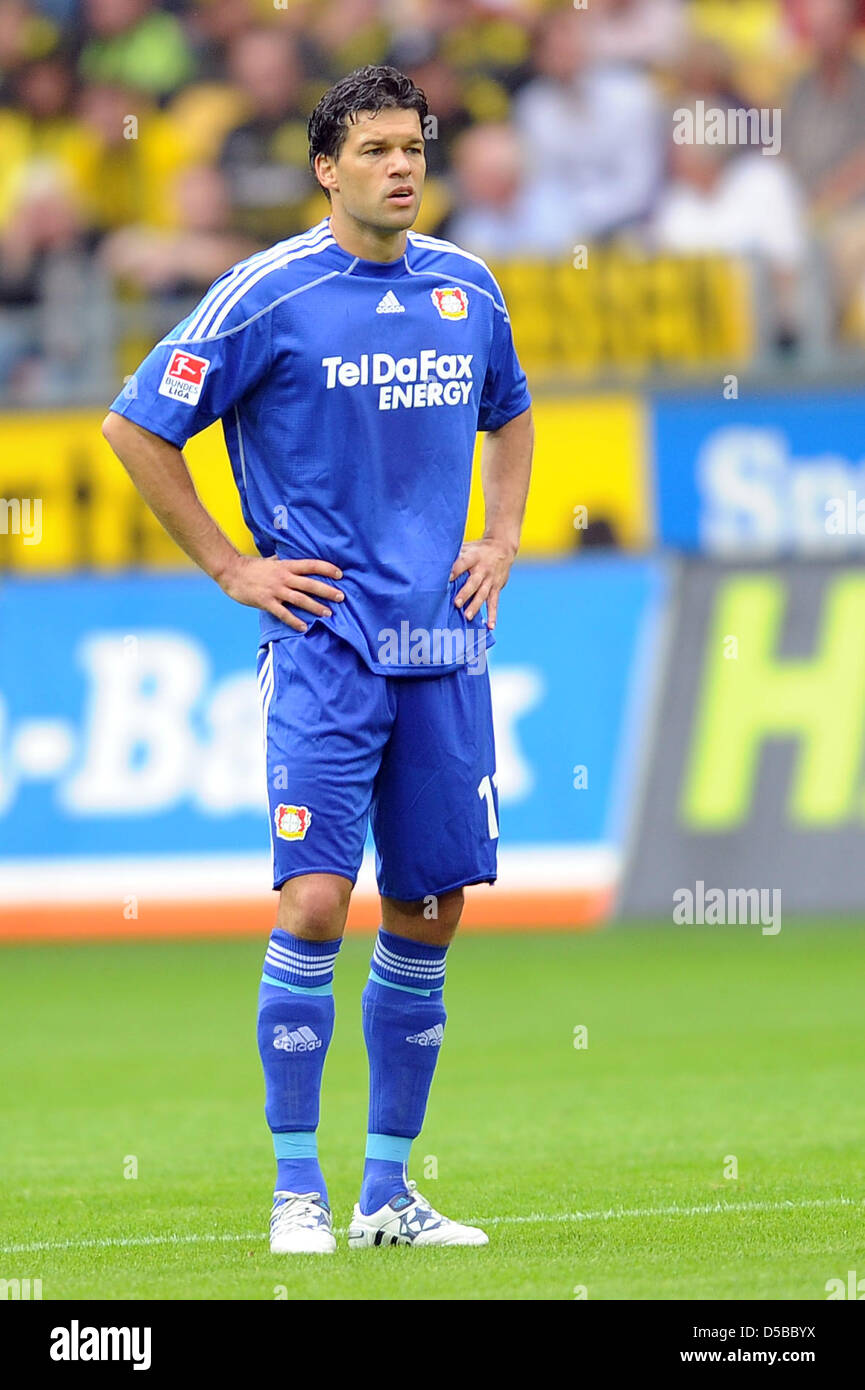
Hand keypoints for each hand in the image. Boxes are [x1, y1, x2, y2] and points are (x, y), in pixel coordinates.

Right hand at [217, 554, 343, 631]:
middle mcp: (284, 577)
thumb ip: (283, 562)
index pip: (311, 565)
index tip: (340, 574)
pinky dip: (294, 621)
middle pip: (310, 584)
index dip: (327, 569)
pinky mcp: (266, 602)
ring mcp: (275, 590)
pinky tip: (304, 627)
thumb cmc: (251, 567)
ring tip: (328, 614)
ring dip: (316, 607)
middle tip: (341, 597)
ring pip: (300, 599)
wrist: (231, 572)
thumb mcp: (271, 560)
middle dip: (327, 590)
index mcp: (286, 566)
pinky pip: (283, 613)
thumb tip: (294, 558)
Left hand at [449, 537, 515, 628]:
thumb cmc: (478, 550)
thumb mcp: (467, 547)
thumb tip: (434, 561)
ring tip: (468, 616)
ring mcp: (490, 580)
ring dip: (475, 606)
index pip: (463, 563)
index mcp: (473, 557)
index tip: (446, 579)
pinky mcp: (496, 588)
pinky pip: (494, 602)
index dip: (455, 570)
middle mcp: (482, 569)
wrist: (502, 547)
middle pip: (473, 582)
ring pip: (483, 594)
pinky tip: (491, 626)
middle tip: (457, 603)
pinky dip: (493, 615)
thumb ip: (454, 555)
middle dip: (465, 593)